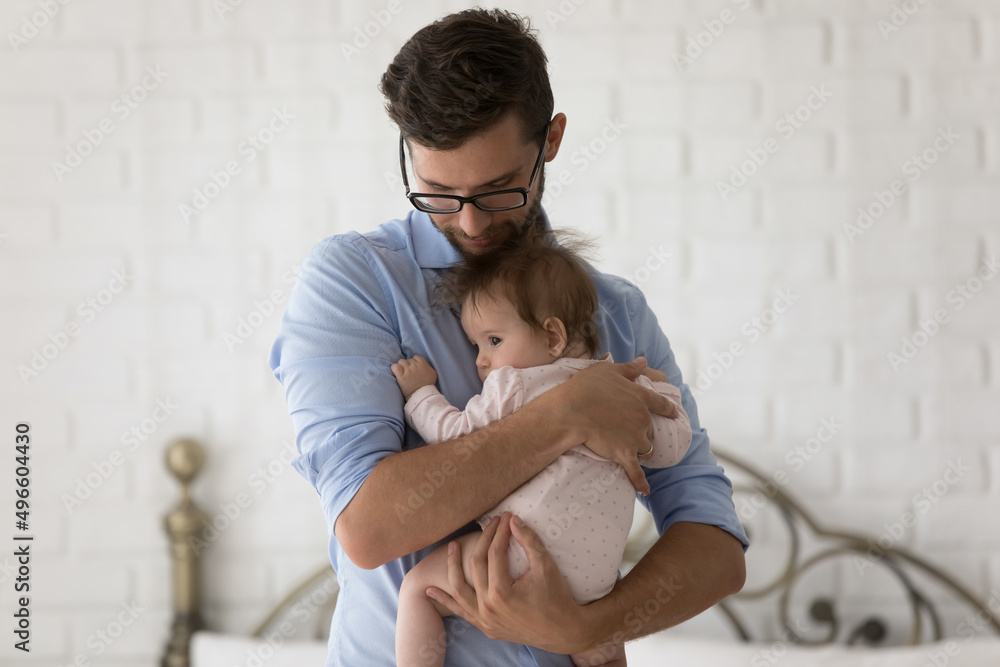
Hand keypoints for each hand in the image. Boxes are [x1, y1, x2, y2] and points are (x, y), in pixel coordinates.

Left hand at [391, 354, 436, 399]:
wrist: (422, 395)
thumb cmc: (428, 384)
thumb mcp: (433, 373)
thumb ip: (427, 365)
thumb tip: (423, 364)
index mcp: (423, 363)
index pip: (416, 357)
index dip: (415, 361)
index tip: (414, 367)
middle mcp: (415, 365)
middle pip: (408, 360)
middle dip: (408, 365)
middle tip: (410, 372)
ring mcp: (407, 370)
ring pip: (401, 361)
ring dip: (402, 366)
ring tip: (403, 372)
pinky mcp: (401, 377)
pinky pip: (394, 367)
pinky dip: (395, 368)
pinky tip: (397, 372)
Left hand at [425, 512, 592, 654]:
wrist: (564, 632)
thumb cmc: (557, 598)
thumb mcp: (546, 567)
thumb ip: (529, 541)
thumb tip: (513, 520)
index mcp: (502, 591)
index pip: (494, 553)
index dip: (500, 532)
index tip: (505, 517)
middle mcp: (488, 607)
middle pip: (477, 565)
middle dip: (484, 540)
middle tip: (492, 523)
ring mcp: (484, 619)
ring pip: (460, 589)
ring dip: (452, 567)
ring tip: (450, 547)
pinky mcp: (485, 627)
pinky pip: (461, 612)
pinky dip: (445, 601)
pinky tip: (430, 591)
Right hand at [560, 357, 677, 494]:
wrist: (572, 411)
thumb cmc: (586, 387)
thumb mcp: (609, 371)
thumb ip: (629, 368)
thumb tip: (644, 361)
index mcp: (641, 397)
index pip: (662, 405)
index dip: (668, 410)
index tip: (674, 414)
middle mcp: (643, 419)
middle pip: (651, 430)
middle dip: (644, 433)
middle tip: (630, 433)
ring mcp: (635, 438)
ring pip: (646, 449)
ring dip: (640, 450)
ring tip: (630, 451)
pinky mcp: (624, 454)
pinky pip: (636, 472)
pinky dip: (640, 482)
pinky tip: (644, 490)